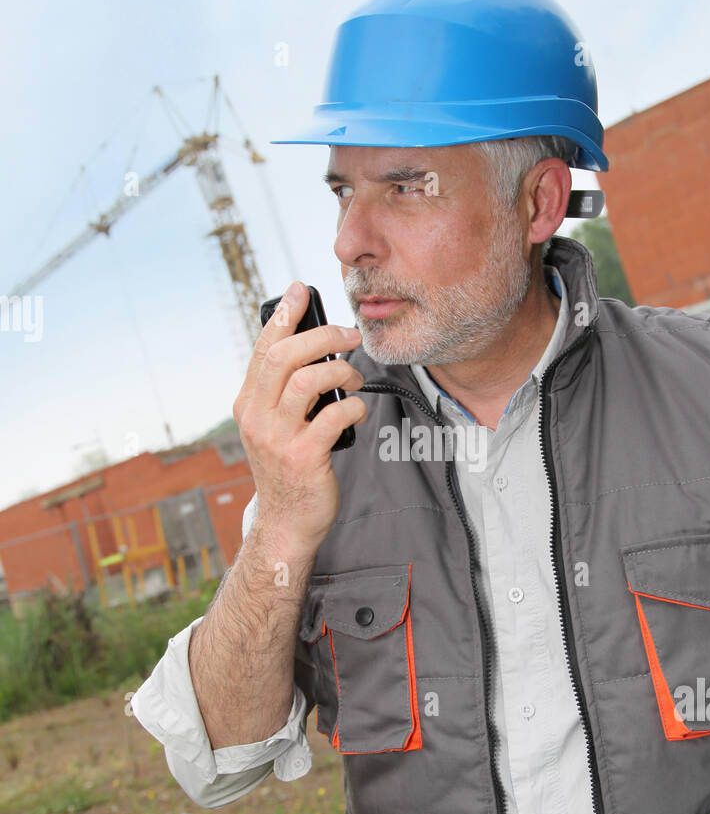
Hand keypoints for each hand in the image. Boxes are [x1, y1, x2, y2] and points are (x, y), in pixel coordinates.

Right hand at [233, 282, 366, 555]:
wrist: (286, 523)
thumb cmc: (290, 469)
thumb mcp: (276, 426)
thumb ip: (286, 392)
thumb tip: (317, 350)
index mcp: (247, 403)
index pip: (262, 348)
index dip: (283, 315)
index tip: (300, 289)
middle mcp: (256, 417)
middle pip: (283, 357)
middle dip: (321, 336)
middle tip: (350, 334)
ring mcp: (277, 438)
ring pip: (307, 381)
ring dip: (340, 370)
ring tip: (355, 378)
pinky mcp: (303, 458)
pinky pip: (333, 416)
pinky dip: (353, 407)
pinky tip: (358, 411)